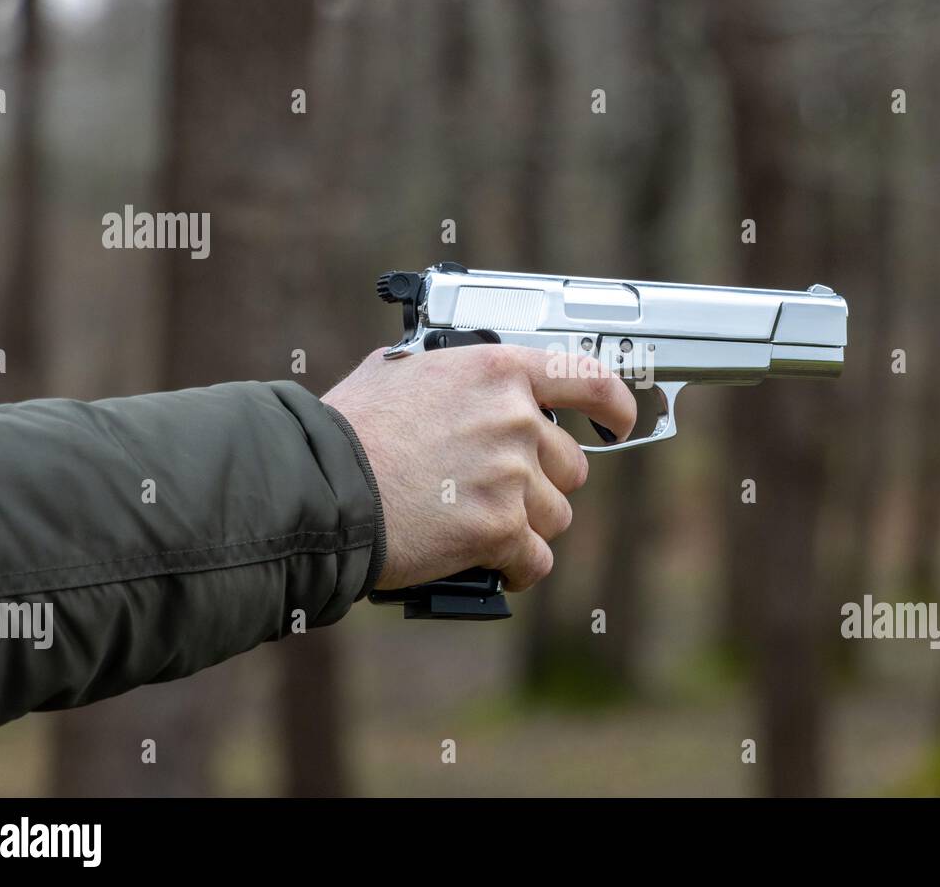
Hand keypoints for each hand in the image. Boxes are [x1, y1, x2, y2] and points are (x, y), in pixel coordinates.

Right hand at [322, 345, 636, 591]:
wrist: (320, 487)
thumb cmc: (346, 431)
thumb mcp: (400, 372)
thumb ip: (447, 374)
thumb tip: (452, 376)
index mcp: (497, 371)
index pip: (586, 379)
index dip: (614, 404)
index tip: (619, 422)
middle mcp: (514, 418)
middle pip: (569, 467)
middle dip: (539, 485)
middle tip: (495, 492)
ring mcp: (511, 475)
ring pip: (555, 516)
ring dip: (525, 528)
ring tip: (479, 528)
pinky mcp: (500, 528)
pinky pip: (536, 559)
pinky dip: (517, 568)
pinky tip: (492, 566)